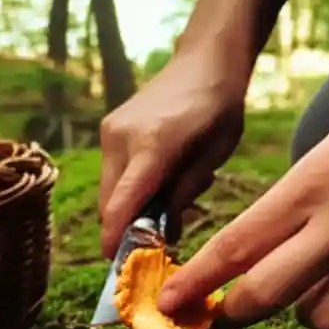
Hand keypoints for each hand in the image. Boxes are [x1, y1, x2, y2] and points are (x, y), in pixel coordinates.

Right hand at [98, 44, 247, 257]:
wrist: (204, 60)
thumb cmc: (220, 108)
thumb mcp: (214, 156)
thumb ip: (183, 195)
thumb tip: (161, 235)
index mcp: (153, 145)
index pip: (122, 205)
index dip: (117, 241)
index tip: (122, 268)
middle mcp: (121, 138)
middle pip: (109, 204)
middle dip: (125, 229)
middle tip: (152, 246)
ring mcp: (110, 131)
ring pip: (108, 191)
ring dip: (128, 208)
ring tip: (165, 202)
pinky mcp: (108, 129)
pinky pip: (112, 173)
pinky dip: (128, 188)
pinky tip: (157, 180)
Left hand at [158, 46, 328, 328]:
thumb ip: (308, 196)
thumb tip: (274, 250)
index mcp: (318, 178)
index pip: (237, 244)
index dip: (196, 282)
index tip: (168, 303)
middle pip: (265, 297)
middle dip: (236, 313)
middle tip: (227, 316)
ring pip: (327, 320)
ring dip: (316, 309)